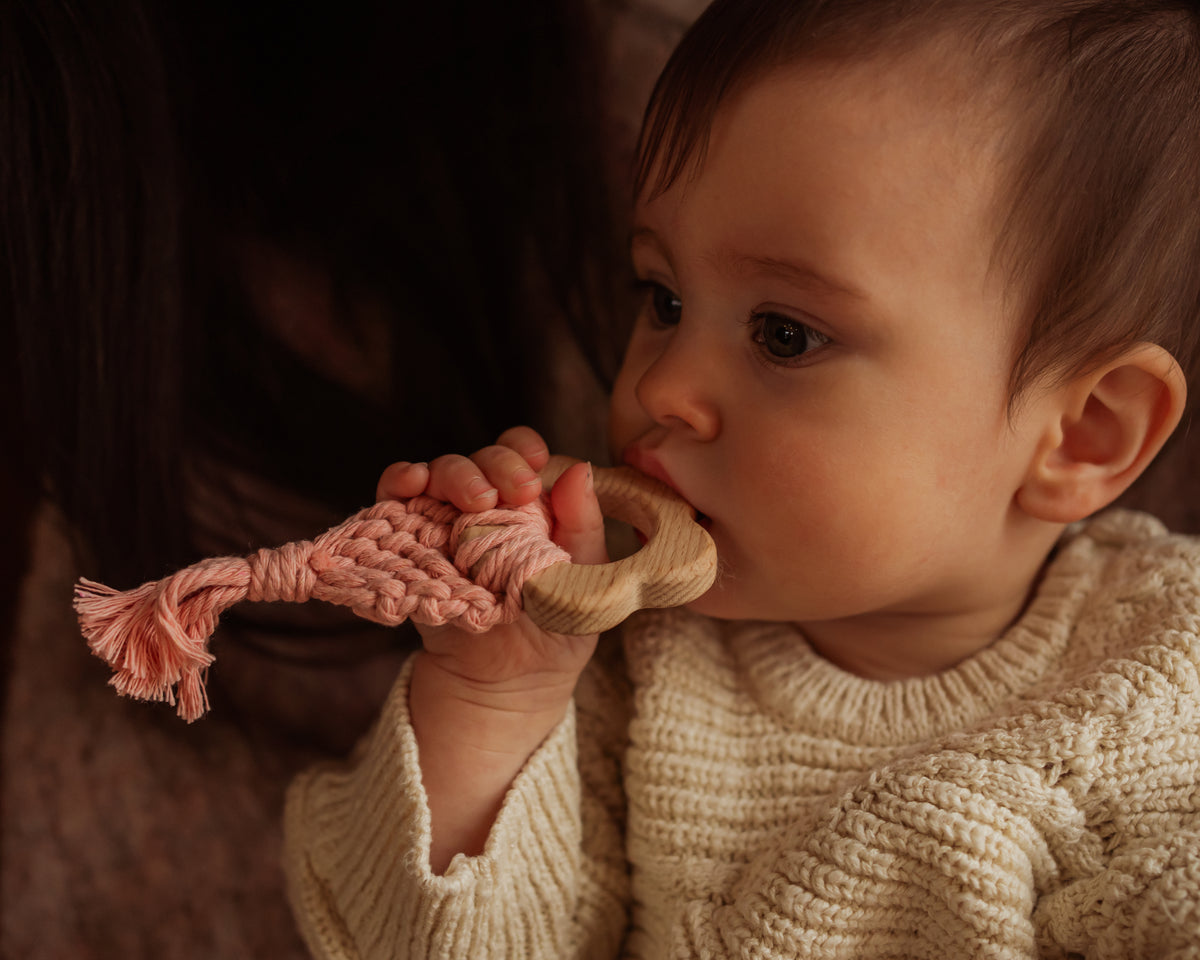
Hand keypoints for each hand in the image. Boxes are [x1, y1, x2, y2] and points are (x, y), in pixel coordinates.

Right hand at [376, 427, 607, 870]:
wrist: (508, 688)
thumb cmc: (556, 632)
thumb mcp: (585, 583)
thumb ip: (584, 528)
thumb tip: (579, 470)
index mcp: (532, 505)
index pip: (522, 455)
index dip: (523, 450)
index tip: (534, 465)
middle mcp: (486, 506)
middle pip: (481, 459)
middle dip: (494, 463)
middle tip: (509, 493)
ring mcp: (445, 523)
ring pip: (438, 472)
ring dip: (452, 473)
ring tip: (473, 500)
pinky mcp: (409, 545)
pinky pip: (394, 502)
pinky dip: (397, 484)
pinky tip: (409, 486)